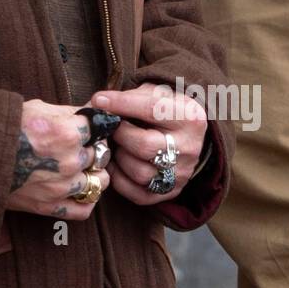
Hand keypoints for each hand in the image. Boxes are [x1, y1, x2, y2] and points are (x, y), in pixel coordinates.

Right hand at [5, 99, 109, 219]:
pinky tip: (77, 188)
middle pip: (99, 154)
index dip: (90, 126)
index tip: (84, 127)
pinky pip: (84, 209)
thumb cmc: (3, 127)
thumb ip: (68, 111)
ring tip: (78, 167)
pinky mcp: (51, 206)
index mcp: (67, 133)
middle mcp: (69, 161)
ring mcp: (61, 186)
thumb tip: (92, 109)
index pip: (98, 128)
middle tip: (76, 145)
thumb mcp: (37, 108)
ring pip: (99, 181)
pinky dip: (85, 199)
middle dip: (90, 148)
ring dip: (92, 173)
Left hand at [88, 83, 206, 207]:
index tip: (99, 100)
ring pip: (139, 172)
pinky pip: (137, 194)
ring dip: (119, 157)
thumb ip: (131, 96)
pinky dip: (118, 178)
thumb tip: (98, 104)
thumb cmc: (163, 109)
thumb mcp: (155, 93)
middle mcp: (190, 148)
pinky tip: (114, 163)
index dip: (122, 104)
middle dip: (120, 134)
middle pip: (145, 146)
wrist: (184, 134)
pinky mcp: (170, 192)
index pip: (153, 109)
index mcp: (190, 117)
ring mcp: (181, 173)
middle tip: (110, 127)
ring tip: (115, 144)